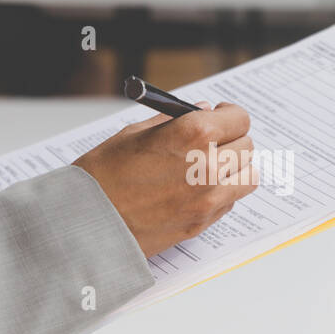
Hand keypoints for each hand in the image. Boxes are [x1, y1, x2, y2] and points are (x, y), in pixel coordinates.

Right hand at [73, 102, 256, 257]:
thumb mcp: (135, 134)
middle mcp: (208, 167)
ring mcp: (208, 200)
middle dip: (231, 140)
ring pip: (247, 176)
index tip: (220, 116)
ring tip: (210, 166)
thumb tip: (203, 110)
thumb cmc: (103, 174)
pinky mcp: (202, 222)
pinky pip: (230, 201)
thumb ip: (176, 121)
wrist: (87, 222)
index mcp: (192, 136)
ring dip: (234, 168)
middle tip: (212, 141)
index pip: (238, 118)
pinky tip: (197, 189)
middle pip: (246, 146)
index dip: (228, 115)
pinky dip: (223, 192)